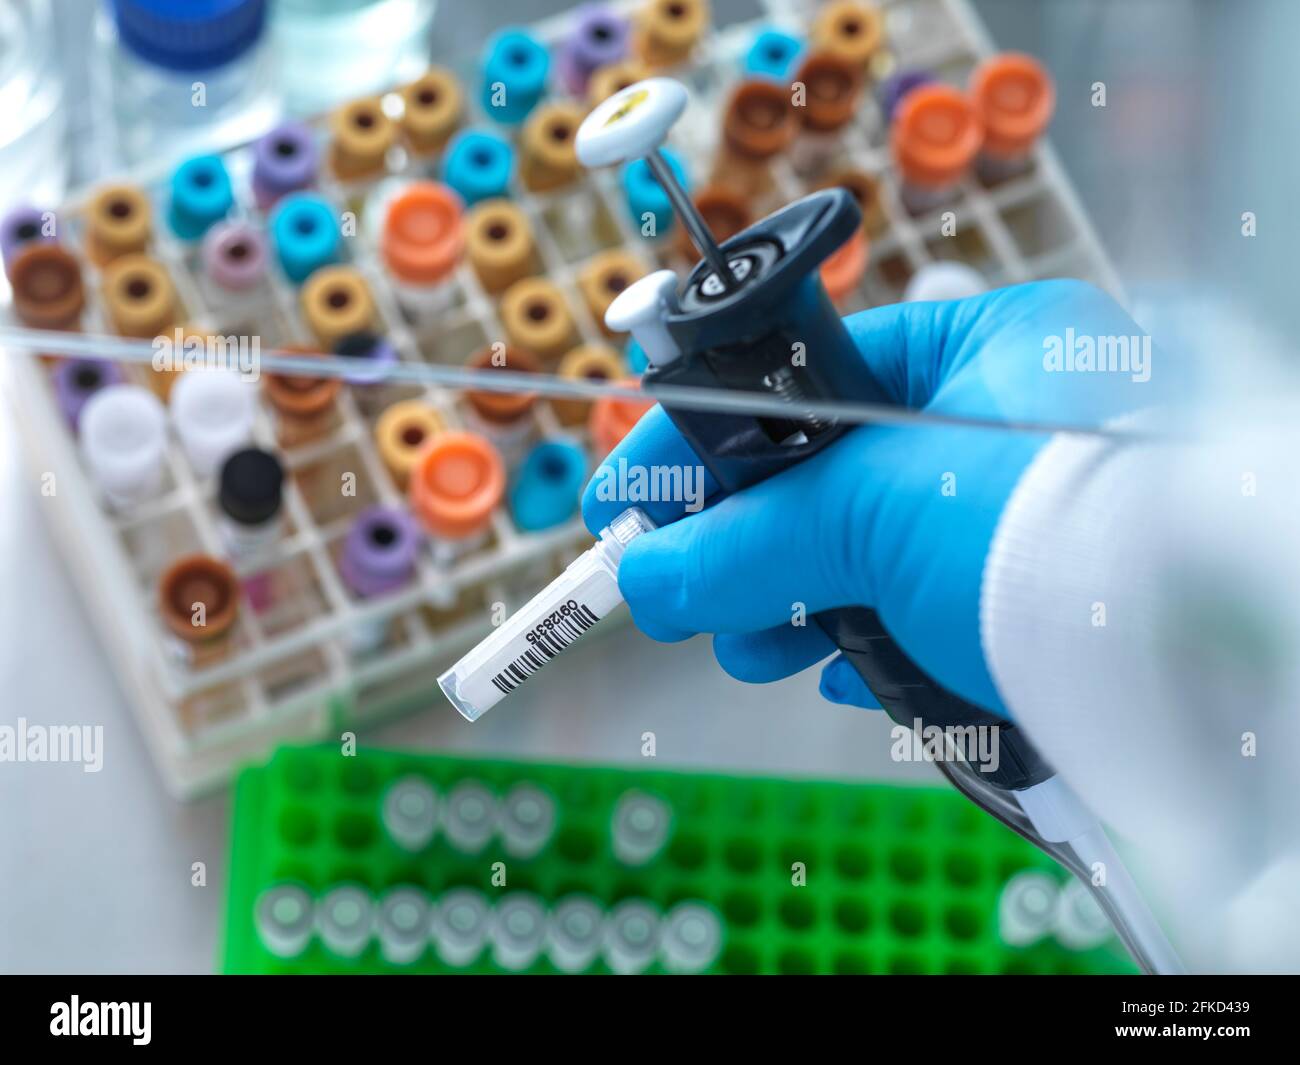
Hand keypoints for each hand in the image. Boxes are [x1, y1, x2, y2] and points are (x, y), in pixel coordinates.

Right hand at [581, 280, 1157, 715]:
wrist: (1209, 671)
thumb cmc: (1060, 537)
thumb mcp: (876, 514)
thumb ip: (746, 538)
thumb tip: (643, 574)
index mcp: (979, 350)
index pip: (800, 379)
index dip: (703, 438)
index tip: (632, 499)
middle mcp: (999, 423)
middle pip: (821, 477)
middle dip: (740, 545)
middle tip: (676, 596)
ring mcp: (1012, 515)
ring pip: (860, 553)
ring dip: (791, 607)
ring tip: (757, 651)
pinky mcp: (1021, 599)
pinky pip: (911, 609)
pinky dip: (864, 643)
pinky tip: (842, 672)